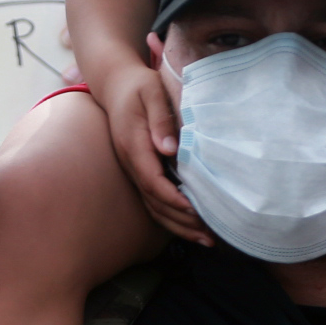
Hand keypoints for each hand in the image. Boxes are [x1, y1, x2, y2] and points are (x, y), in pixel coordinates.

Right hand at [100, 61, 208, 243]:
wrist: (116, 85)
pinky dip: (172, 216)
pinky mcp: (140, 171)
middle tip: (209, 235)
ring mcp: (133, 169)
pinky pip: (154, 200)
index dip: (174, 199)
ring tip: (205, 239)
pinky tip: (190, 224)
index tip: (196, 210)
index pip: (153, 181)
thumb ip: (161, 120)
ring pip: (153, 206)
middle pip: (154, 202)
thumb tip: (170, 149)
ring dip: (178, 225)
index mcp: (133, 146)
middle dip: (181, 221)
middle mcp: (131, 163)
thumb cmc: (140, 86)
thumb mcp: (152, 93)